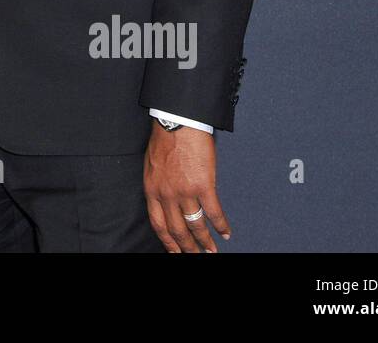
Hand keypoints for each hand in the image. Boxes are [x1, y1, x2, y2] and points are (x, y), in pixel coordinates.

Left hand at [143, 120, 230, 251]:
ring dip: (204, 241)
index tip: (174, 252)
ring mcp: (185, 191)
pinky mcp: (203, 185)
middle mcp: (167, 194)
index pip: (159, 224)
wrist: (176, 122)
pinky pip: (214, 212)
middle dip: (188, 247)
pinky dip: (221, 225)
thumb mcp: (151, 165)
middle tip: (196, 255)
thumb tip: (165, 199)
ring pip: (195, 225)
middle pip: (177, 230)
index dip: (167, 241)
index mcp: (152, 189)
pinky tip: (225, 233)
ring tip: (211, 251)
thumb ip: (158, 185)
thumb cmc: (164, 138)